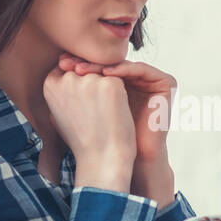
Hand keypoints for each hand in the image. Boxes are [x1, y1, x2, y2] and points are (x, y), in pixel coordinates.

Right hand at [42, 64, 135, 188]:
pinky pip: (118, 80)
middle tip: (98, 110)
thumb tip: (64, 73)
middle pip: (86, 69)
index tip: (86, 101)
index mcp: (50, 84)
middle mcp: (67, 79)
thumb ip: (60, 92)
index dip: (79, 83)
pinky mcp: (111, 84)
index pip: (67, 69)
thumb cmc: (82, 140)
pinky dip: (120, 95)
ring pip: (103, 73)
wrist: (101, 158)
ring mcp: (89, 80)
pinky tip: (117, 111)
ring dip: (107, 89)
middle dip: (94, 85)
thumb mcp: (58, 115)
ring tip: (106, 113)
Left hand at [58, 53, 176, 205]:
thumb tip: (54, 68)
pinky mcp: (166, 83)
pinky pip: (142, 70)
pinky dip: (123, 70)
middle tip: (69, 64)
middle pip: (111, 63)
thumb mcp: (85, 106)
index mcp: (122, 82)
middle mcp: (138, 80)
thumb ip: (76, 88)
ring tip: (82, 70)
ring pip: (123, 65)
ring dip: (101, 65)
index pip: (100, 66)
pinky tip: (105, 74)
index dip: (80, 64)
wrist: (124, 157)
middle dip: (88, 63)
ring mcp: (152, 81)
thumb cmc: (103, 136)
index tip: (60, 65)